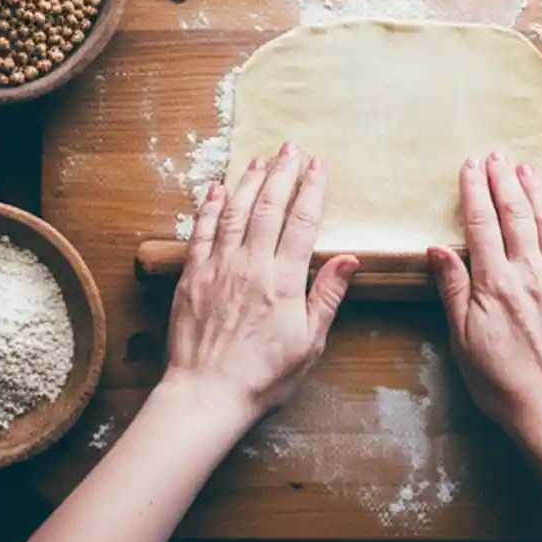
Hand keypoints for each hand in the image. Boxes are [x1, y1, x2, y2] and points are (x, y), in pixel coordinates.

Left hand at [164, 142, 359, 419]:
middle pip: (268, 206)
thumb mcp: (309, 343)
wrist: (207, 394)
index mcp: (283, 281)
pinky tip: (216, 189)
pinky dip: (209, 207)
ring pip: (234, 211)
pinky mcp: (192, 276)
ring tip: (260, 160)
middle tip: (291, 147)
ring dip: (248, 181)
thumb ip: (326, 297)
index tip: (320, 165)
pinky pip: (201, 232)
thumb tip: (349, 259)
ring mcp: (218, 268)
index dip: (312, 189)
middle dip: (282, 172)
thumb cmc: (263, 376)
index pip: (302, 222)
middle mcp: (250, 266)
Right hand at [427, 151, 541, 440]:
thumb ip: (453, 290)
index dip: (473, 191)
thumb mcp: (463, 340)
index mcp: (494, 284)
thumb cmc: (502, 383)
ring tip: (525, 168)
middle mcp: (529, 273)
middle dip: (503, 180)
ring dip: (535, 191)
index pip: (480, 225)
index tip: (468, 166)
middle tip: (495, 155)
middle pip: (514, 215)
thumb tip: (436, 249)